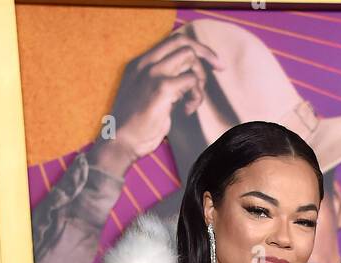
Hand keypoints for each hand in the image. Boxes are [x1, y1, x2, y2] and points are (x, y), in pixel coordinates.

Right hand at [104, 31, 223, 168]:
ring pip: (190, 58)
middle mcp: (146, 63)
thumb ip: (164, 83)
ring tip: (193, 102)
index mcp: (141, 63)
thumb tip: (188, 79)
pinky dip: (196, 96)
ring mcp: (153, 73)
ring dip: (200, 81)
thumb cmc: (135, 126)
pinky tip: (188, 111)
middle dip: (207, 55)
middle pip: (184, 42)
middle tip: (220, 69)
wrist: (120, 142)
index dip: (196, 47)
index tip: (212, 61)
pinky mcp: (162, 88)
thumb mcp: (147, 96)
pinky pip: (191, 80)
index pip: (173, 41)